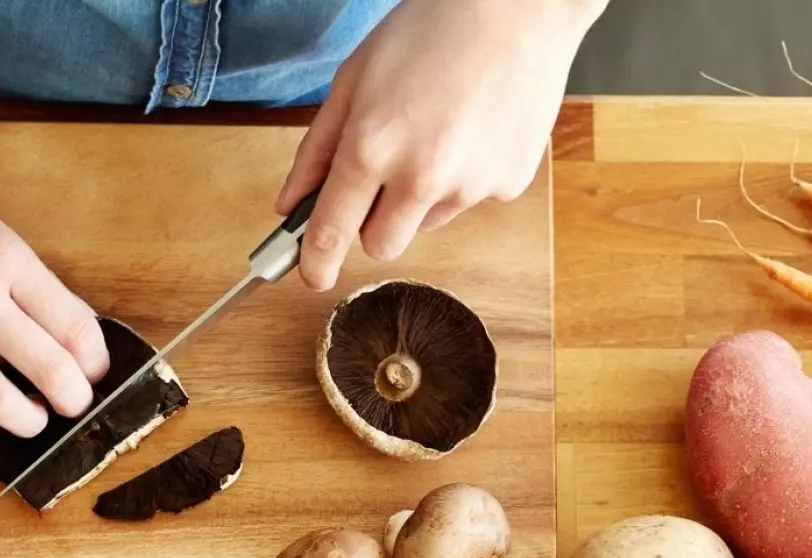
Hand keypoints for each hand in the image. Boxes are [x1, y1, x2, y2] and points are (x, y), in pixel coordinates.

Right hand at [0, 118, 108, 437]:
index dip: (96, 361)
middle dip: (73, 398)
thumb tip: (68, 327)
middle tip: (75, 402)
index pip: (75, 328)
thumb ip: (26, 278)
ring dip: (27, 421)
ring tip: (33, 417)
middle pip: (49, 371)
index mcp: (3, 256)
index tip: (95, 369)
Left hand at [278, 0, 604, 289]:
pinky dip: (463, 178)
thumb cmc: (432, 29)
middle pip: (381, 245)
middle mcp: (421, 176)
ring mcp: (470, 185)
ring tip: (437, 131)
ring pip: (426, 222)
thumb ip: (317, 149)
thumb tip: (292, 204)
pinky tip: (471, 128)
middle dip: (371, 223)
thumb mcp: (354, 79)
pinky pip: (469, 200)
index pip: (332, 232)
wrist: (519, 6)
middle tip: (380, 176)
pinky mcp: (508, 184)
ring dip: (420, 195)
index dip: (315, 263)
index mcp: (372, 148)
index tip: (311, 276)